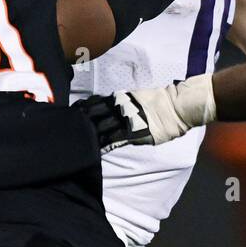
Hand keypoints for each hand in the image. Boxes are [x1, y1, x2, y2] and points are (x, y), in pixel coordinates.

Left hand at [76, 83, 213, 151]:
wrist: (177, 106)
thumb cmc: (162, 101)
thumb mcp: (139, 97)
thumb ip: (125, 102)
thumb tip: (114, 106)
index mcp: (121, 98)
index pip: (96, 102)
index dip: (83, 108)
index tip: (73, 112)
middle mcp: (120, 107)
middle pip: (93, 114)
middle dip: (81, 121)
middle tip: (68, 128)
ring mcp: (126, 120)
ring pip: (101, 127)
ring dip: (89, 134)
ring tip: (78, 141)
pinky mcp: (134, 133)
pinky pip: (114, 139)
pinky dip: (103, 144)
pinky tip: (95, 149)